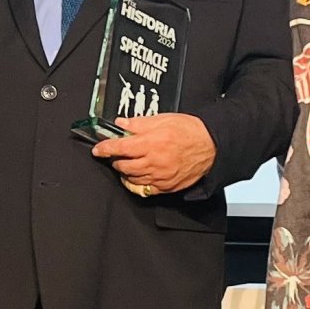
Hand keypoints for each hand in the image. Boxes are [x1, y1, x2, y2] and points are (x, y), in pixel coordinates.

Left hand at [90, 112, 215, 195]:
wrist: (212, 146)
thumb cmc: (191, 131)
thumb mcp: (164, 119)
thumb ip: (140, 123)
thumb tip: (122, 124)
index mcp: (151, 142)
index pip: (120, 147)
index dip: (105, 148)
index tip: (98, 149)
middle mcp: (154, 162)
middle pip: (123, 165)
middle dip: (115, 159)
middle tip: (116, 153)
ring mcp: (159, 177)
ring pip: (132, 179)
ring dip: (125, 171)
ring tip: (127, 163)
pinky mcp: (166, 187)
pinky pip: (144, 189)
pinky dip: (137, 183)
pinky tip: (137, 176)